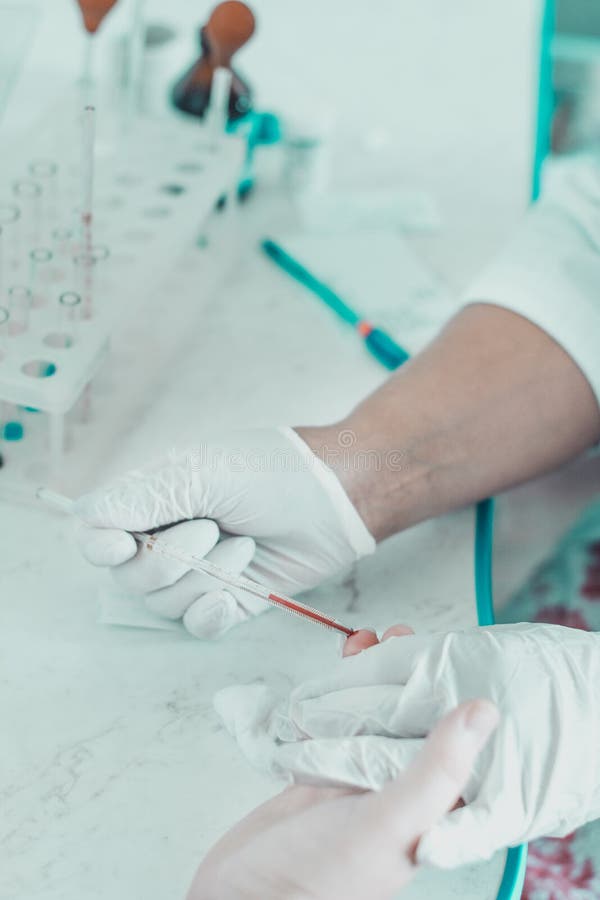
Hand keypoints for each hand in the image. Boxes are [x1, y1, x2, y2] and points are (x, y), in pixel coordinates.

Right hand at [74, 427, 373, 638]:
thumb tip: (83, 518)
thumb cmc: (272, 470)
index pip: (96, 534)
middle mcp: (168, 537)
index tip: (121, 546)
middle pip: (128, 578)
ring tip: (244, 545)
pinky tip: (236, 592)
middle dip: (169, 560)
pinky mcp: (230, 599)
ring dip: (205, 578)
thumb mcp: (203, 473)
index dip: (99, 548)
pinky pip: (196, 625)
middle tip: (211, 529)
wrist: (337, 497)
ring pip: (163, 604)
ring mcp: (198, 572)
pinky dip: (213, 612)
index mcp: (152, 499)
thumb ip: (142, 499)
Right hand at [261, 622, 599, 866]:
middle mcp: (393, 792)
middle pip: (409, 719)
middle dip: (405, 673)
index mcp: (425, 810)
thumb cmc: (320, 881)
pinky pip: (330, 723)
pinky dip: (329, 692)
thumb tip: (483, 712)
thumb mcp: (387, 824)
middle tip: (396, 637)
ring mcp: (351, 781)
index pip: (452, 741)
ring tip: (362, 643)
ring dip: (367, 676)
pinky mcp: (315, 776)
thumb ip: (435, 772)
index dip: (452, 691)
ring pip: (368, 715)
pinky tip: (331, 669)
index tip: (446, 649)